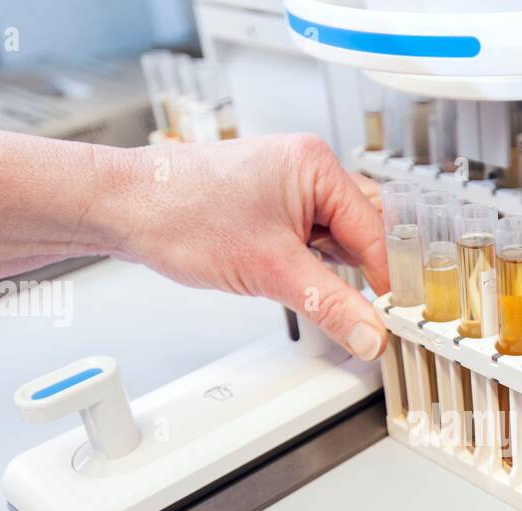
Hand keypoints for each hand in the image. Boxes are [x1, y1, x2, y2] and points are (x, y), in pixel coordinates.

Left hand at [97, 134, 389, 360]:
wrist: (124, 208)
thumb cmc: (180, 214)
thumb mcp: (269, 270)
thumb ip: (330, 305)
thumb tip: (370, 333)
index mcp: (316, 166)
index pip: (375, 231)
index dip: (387, 279)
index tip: (397, 317)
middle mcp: (306, 169)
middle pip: (363, 231)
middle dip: (362, 273)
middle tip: (370, 315)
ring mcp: (287, 187)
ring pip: (336, 239)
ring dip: (332, 271)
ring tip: (311, 292)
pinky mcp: (268, 206)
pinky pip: (309, 240)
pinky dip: (309, 266)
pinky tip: (294, 282)